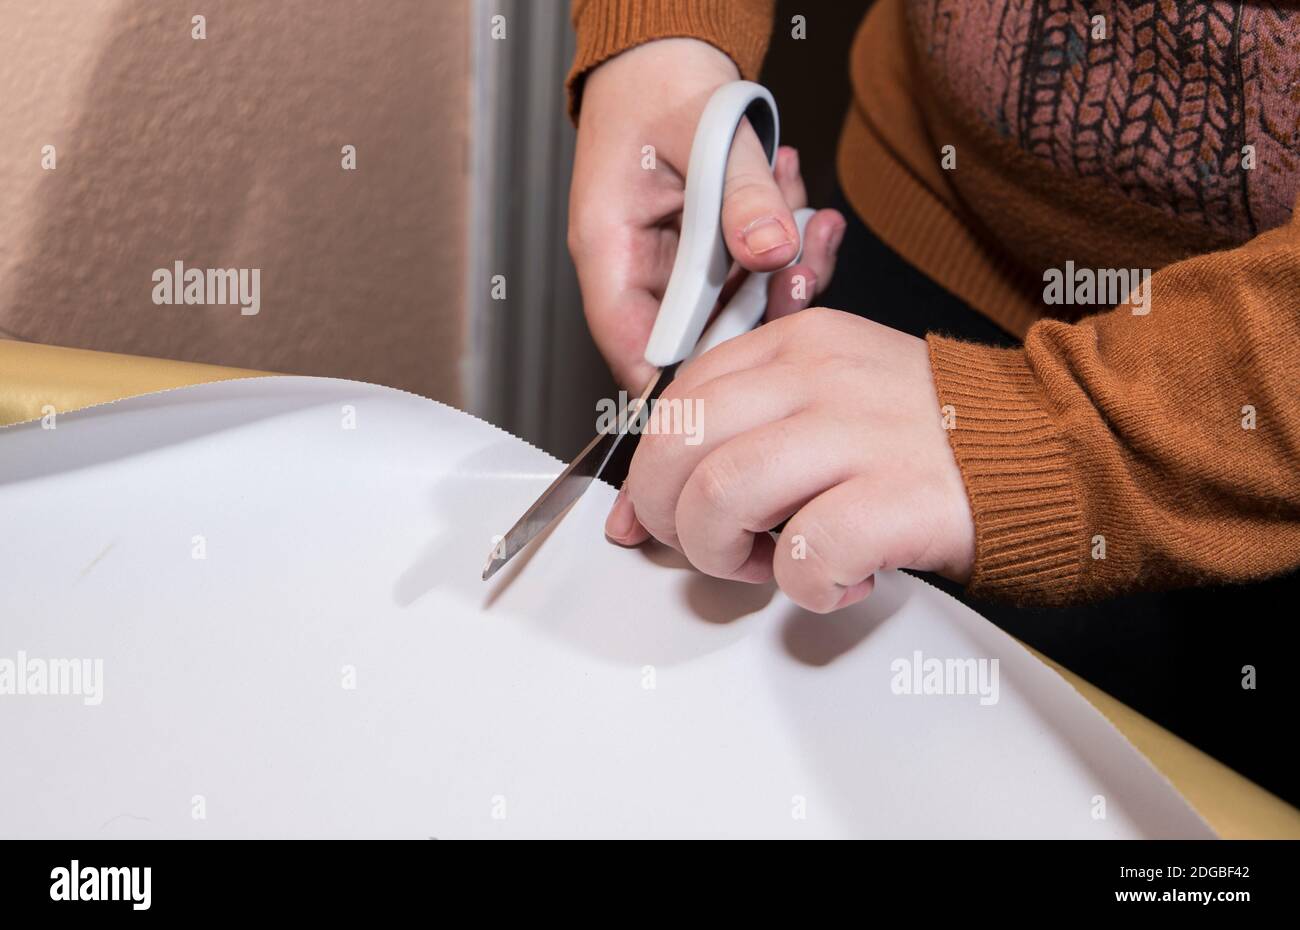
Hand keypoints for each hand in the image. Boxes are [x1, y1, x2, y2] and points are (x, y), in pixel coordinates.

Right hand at [568, 38, 845, 389]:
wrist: (665, 56)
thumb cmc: (654, 85)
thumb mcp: (703, 126)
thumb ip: (741, 191)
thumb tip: (771, 251)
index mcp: (609, 248)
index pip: (633, 347)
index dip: (683, 381)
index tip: (741, 375)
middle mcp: (639, 269)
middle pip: (698, 338)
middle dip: (762, 307)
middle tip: (801, 261)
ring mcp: (676, 266)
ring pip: (736, 308)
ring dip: (782, 267)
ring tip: (799, 206)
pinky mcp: (708, 255)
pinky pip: (752, 275)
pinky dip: (784, 241)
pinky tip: (794, 195)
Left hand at [604, 309, 976, 612]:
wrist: (1050, 442)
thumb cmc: (930, 433)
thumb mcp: (832, 395)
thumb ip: (744, 429)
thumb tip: (641, 507)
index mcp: (796, 344)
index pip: (676, 399)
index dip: (648, 472)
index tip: (657, 518)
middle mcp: (818, 377)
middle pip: (678, 445)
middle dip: (669, 516)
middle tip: (713, 546)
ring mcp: (859, 433)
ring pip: (721, 494)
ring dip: (724, 555)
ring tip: (771, 564)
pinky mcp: (900, 497)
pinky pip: (803, 555)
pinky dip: (804, 589)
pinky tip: (836, 581)